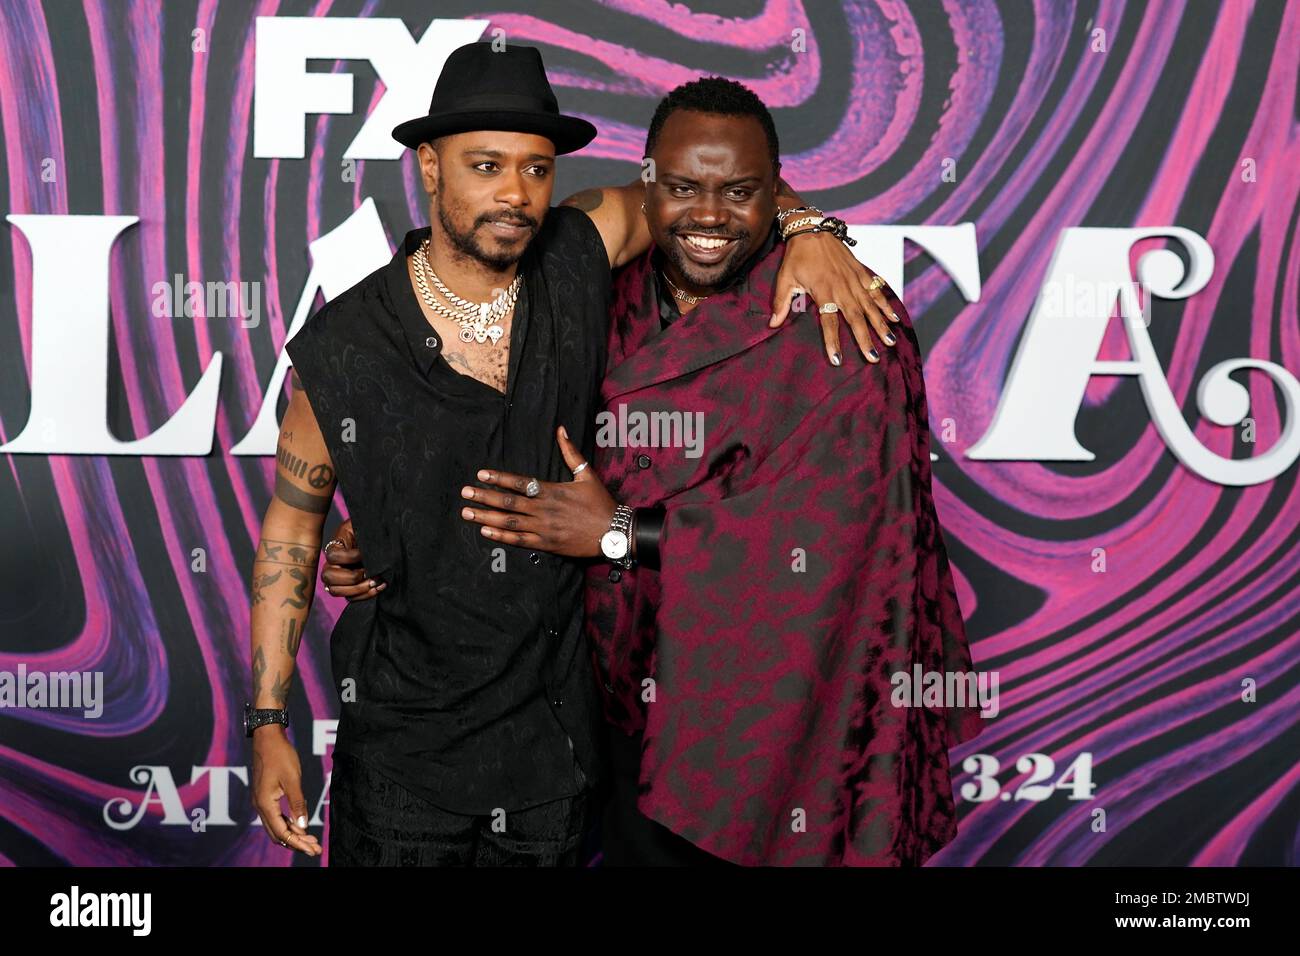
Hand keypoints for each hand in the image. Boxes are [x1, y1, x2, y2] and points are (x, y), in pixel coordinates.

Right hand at [251, 726, 320, 856]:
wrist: (267, 738)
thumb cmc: (280, 755)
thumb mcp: (292, 779)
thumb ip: (297, 803)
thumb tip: (303, 826)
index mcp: (264, 804)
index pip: (282, 832)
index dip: (298, 843)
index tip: (313, 849)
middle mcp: (260, 806)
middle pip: (277, 833)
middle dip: (297, 843)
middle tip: (315, 849)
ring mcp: (261, 802)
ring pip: (276, 827)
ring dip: (293, 835)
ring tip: (311, 841)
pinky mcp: (265, 796)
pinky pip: (276, 817)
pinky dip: (288, 824)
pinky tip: (300, 827)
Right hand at [321, 518, 384, 601]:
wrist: (377, 539)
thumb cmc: (369, 531)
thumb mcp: (362, 527)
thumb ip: (361, 534)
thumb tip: (365, 551)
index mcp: (335, 547)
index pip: (333, 556)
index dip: (349, 557)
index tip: (364, 553)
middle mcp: (332, 565)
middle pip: (329, 577)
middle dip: (351, 578)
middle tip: (369, 573)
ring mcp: (338, 578)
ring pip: (336, 591)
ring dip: (358, 589)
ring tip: (377, 581)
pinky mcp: (349, 588)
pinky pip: (350, 598)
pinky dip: (365, 595)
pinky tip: (379, 586)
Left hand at [459, 426, 616, 557]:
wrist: (613, 532)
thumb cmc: (600, 502)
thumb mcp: (587, 474)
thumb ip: (570, 452)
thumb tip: (561, 429)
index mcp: (552, 490)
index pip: (520, 482)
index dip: (499, 478)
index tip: (481, 474)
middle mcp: (544, 509)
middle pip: (509, 502)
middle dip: (484, 496)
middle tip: (465, 492)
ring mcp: (544, 528)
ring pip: (510, 521)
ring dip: (486, 516)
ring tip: (467, 512)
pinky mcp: (547, 544)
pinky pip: (520, 540)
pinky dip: (501, 536)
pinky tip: (485, 531)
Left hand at [769, 229, 900, 365]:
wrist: (811, 228)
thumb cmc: (797, 256)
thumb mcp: (784, 279)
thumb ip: (781, 303)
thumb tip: (773, 324)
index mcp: (823, 291)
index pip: (829, 322)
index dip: (833, 342)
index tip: (837, 360)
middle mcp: (842, 287)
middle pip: (856, 318)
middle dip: (866, 339)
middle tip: (874, 357)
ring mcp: (854, 279)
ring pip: (870, 306)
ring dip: (881, 324)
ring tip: (890, 341)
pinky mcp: (861, 272)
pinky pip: (876, 290)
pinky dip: (885, 304)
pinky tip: (894, 317)